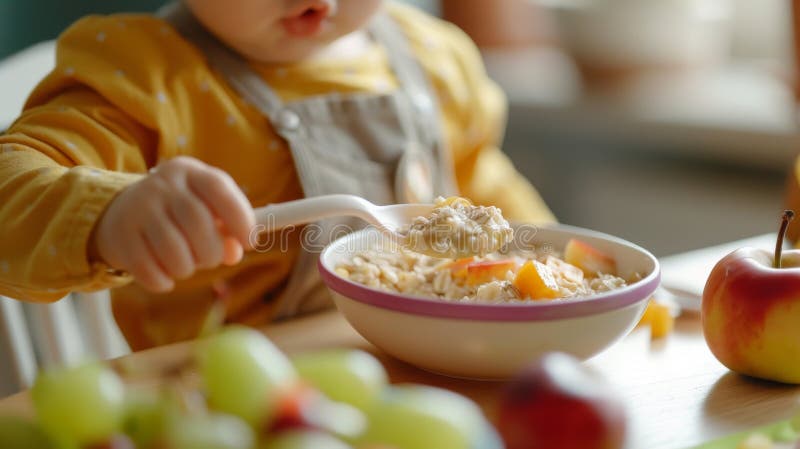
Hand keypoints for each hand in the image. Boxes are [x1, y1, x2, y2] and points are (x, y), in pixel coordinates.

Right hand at [92, 156, 254, 291]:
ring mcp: (137, 209)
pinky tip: (165, 276)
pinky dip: (163, 281)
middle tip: (212, 259)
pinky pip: (149, 271)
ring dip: (187, 269)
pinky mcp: (120, 236)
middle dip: (212, 252)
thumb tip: (234, 253)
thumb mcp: (205, 211)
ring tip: (185, 266)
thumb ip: (226, 230)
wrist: (120, 211)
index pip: (218, 188)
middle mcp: (161, 185)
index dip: (240, 218)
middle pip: (197, 221)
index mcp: (189, 172)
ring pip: (173, 251)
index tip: (249, 242)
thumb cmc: (178, 214)